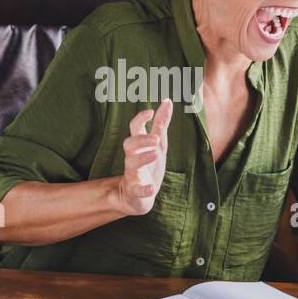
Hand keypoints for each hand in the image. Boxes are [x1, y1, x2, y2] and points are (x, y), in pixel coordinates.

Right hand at [114, 99, 172, 215]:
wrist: (139, 197)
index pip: (134, 129)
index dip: (139, 119)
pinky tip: (152, 188)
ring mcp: (132, 175)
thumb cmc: (149, 166)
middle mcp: (132, 158)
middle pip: (129, 145)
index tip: (150, 112)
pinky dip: (144, 189)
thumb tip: (168, 101)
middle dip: (140, 140)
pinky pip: (137, 190)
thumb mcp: (157, 145)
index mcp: (138, 147)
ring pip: (131, 165)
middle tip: (155, 139)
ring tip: (156, 154)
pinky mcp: (135, 192)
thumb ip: (161, 124)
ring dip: (143, 159)